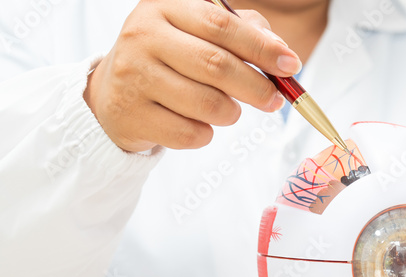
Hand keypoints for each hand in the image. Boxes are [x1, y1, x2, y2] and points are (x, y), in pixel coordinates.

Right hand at [84, 0, 299, 151]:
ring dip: (231, 113)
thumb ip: (243, 33)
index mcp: (164, 7)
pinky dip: (205, 134)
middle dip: (256, 87)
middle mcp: (142, 36)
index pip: (221, 24)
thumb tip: (281, 52)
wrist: (113, 95)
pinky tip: (196, 123)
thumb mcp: (199, 33)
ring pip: (207, 105)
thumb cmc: (172, 60)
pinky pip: (190, 134)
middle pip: (216, 65)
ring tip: (227, 109)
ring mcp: (132, 76)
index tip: (291, 65)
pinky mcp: (131, 115)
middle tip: (274, 100)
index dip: (261, 47)